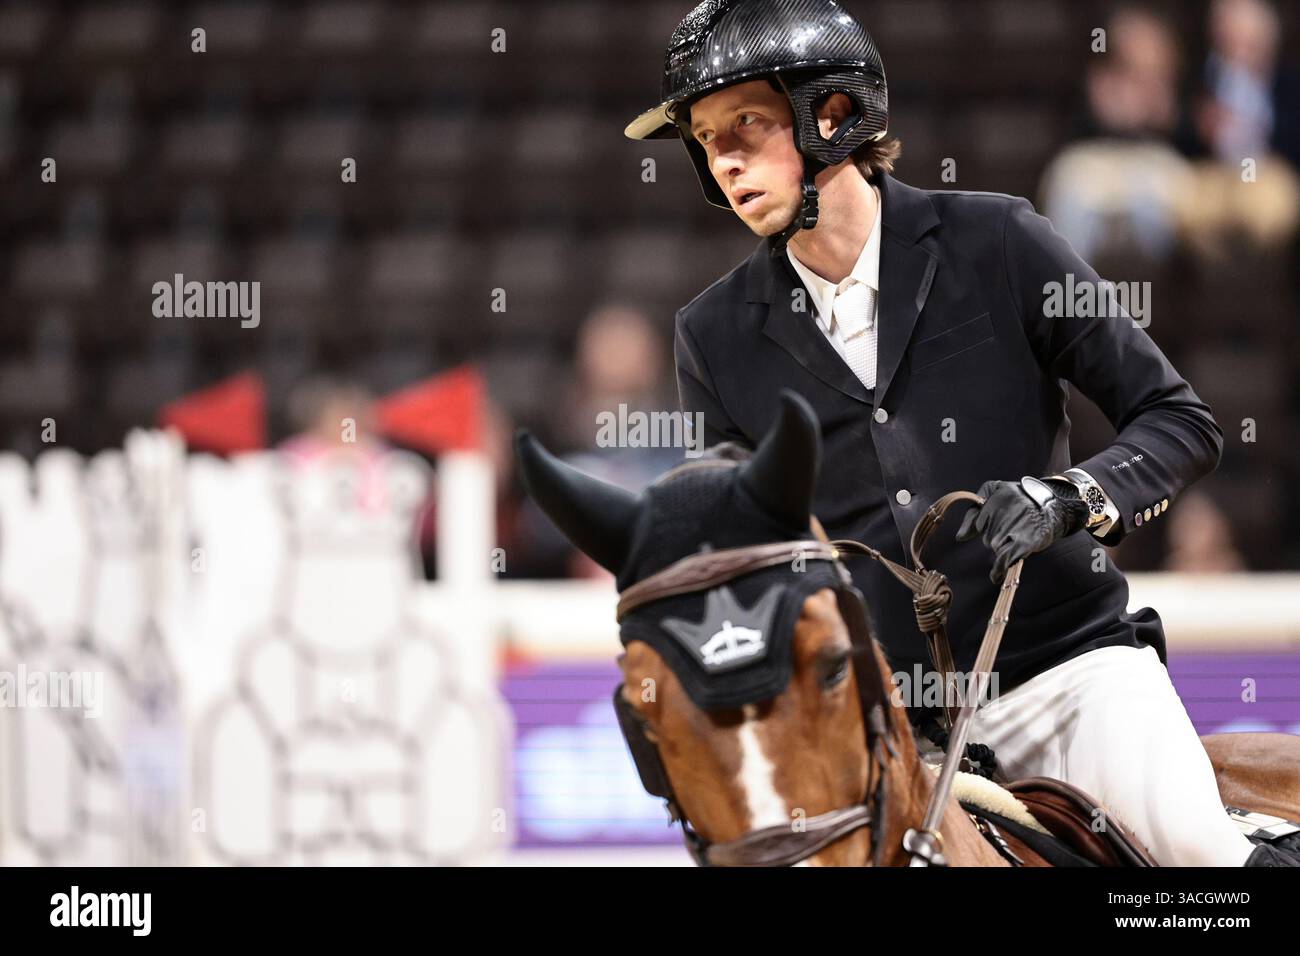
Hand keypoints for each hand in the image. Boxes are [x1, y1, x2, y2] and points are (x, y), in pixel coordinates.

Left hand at [955, 478, 1089, 584]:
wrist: (1052, 507)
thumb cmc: (1018, 499)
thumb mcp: (995, 491)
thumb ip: (974, 511)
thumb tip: (960, 536)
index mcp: (999, 496)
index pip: (979, 522)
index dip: (986, 524)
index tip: (998, 520)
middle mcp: (1007, 512)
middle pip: (987, 536)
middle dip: (995, 535)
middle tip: (1013, 527)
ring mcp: (1015, 528)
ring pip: (995, 546)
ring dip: (1002, 546)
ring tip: (1018, 535)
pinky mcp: (1025, 543)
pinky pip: (1005, 560)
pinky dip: (999, 569)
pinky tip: (995, 577)